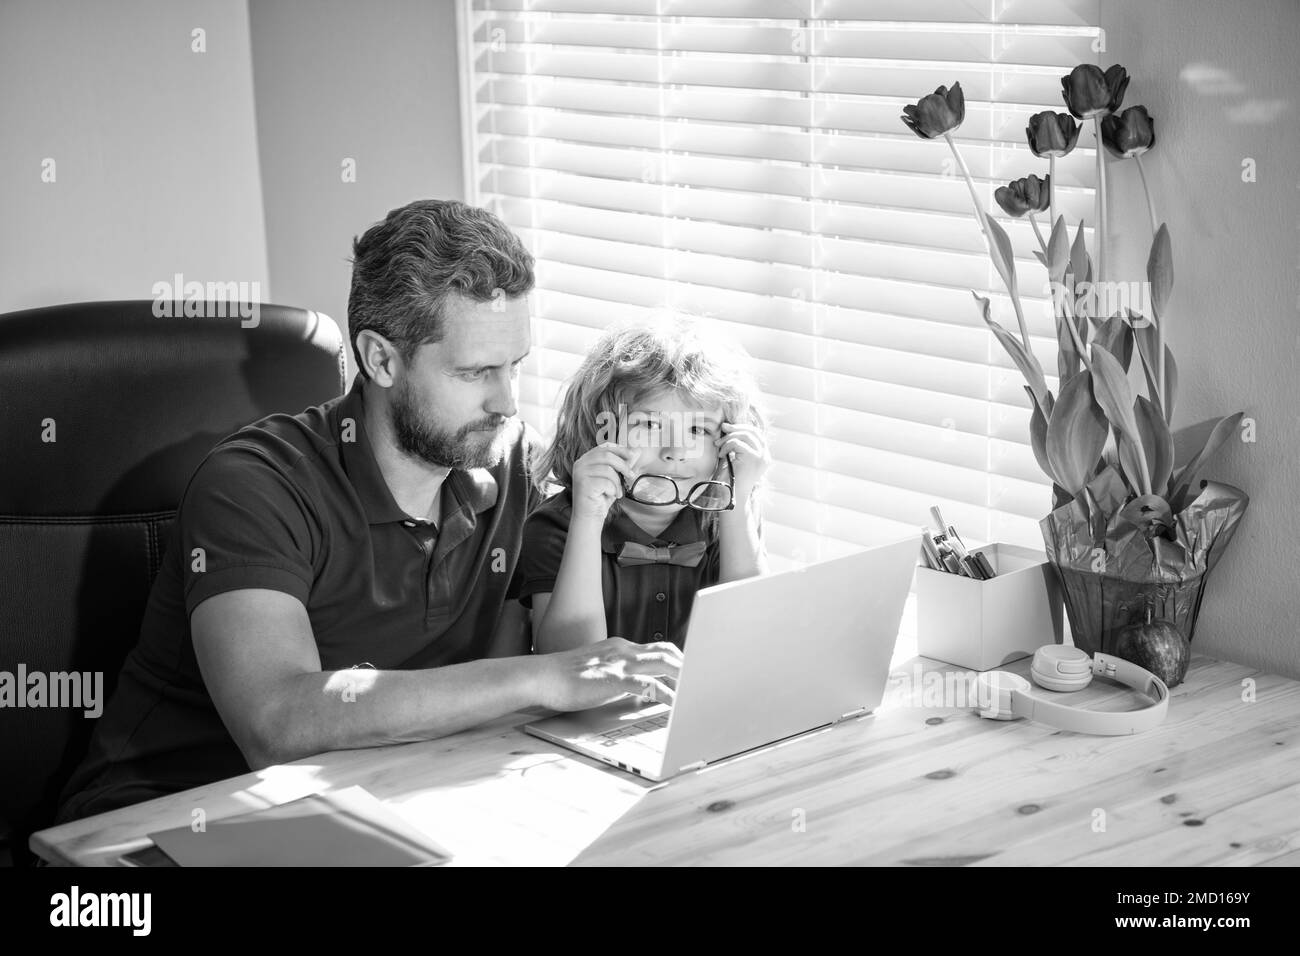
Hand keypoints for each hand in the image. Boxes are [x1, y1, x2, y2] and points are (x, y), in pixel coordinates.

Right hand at [534, 637, 683, 711]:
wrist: (541, 676)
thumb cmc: (564, 678)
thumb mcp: (596, 670)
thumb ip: (617, 674)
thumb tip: (637, 688)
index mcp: (619, 647)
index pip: (657, 648)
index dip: (677, 658)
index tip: (690, 670)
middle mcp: (623, 650)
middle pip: (666, 651)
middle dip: (687, 664)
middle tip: (703, 679)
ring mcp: (619, 663)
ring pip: (663, 663)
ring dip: (684, 677)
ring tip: (698, 690)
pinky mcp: (614, 679)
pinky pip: (649, 685)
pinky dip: (668, 694)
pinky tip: (677, 704)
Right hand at [571, 443, 635, 520]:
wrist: (589, 517)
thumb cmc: (601, 497)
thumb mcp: (613, 478)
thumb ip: (622, 464)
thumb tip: (637, 450)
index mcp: (586, 459)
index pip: (604, 447)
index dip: (620, 449)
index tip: (633, 455)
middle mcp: (580, 464)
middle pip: (607, 455)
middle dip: (623, 465)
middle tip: (631, 475)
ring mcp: (580, 474)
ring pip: (608, 470)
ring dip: (617, 482)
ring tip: (617, 492)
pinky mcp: (584, 484)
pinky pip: (606, 482)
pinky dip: (613, 490)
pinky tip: (610, 496)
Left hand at [716, 422, 770, 505]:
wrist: (730, 497)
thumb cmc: (729, 480)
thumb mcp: (733, 458)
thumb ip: (734, 444)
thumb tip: (727, 425)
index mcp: (763, 456)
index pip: (756, 434)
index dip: (742, 427)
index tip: (727, 428)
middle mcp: (765, 456)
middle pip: (752, 431)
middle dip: (735, 428)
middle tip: (722, 429)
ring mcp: (761, 457)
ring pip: (744, 435)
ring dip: (728, 438)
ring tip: (718, 447)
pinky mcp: (754, 458)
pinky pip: (737, 443)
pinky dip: (726, 446)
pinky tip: (721, 455)